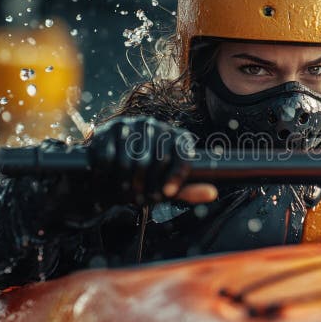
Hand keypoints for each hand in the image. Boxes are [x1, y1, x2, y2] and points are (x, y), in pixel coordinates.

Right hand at [88, 116, 216, 203]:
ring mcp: (135, 123)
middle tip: (144, 198)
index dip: (176, 175)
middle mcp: (157, 126)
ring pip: (136, 161)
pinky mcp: (115, 127)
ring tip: (129, 191)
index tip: (167, 193)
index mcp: (176, 137)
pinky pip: (114, 157)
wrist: (108, 166)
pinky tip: (111, 179)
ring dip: (131, 182)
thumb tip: (213, 194)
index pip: (183, 153)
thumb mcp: (166, 185)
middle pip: (159, 160)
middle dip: (151, 184)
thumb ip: (188, 190)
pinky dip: (112, 173)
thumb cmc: (143, 177)